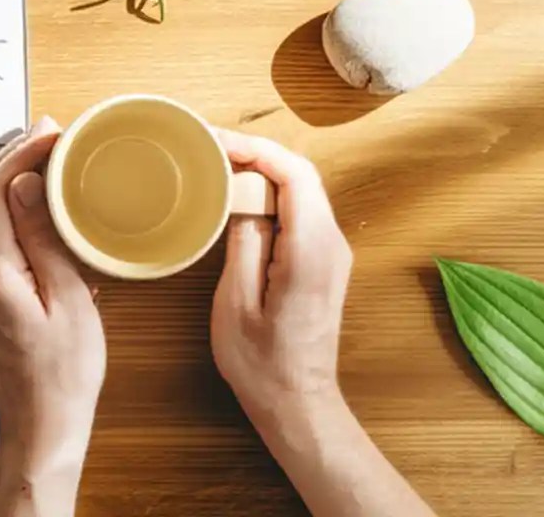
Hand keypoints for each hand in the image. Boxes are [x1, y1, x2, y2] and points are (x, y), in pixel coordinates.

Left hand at [0, 116, 105, 515]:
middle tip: (42, 136)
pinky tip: (21, 203)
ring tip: (32, 158)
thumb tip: (25, 185)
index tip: (49, 134)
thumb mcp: (70, 300)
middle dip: (5, 158)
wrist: (41, 424)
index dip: (19, 154)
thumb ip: (44, 239)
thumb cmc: (65, 371)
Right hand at [210, 131, 432, 516]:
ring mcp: (333, 252)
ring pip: (302, 190)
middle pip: (301, 175)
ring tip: (219, 166)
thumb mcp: (236, 301)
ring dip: (263, 172)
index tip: (217, 142)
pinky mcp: (325, 262)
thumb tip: (241, 196)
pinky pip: (301, 212)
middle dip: (256, 152)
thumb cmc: (262, 363)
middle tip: (210, 149)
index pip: (294, 173)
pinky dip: (271, 195)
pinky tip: (239, 198)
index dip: (256, 147)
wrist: (297, 402)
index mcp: (310, 250)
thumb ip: (243, 241)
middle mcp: (331, 244)